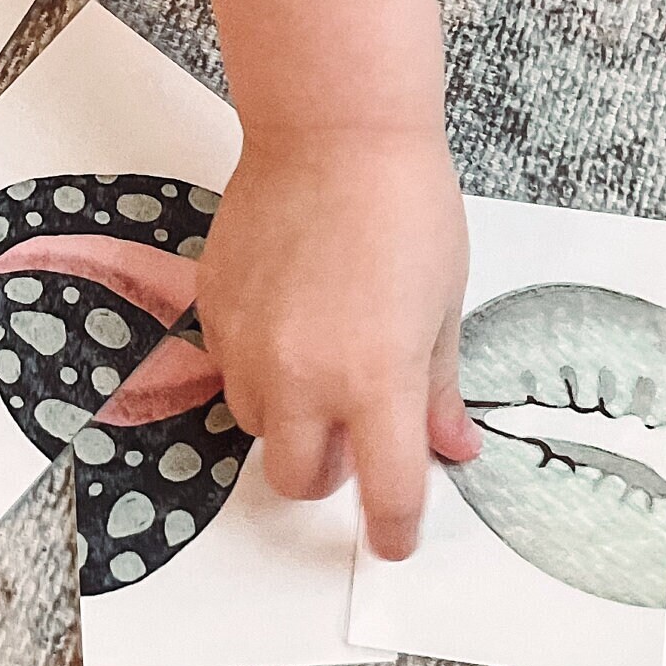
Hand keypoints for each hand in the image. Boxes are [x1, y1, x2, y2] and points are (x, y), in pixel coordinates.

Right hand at [198, 128, 481, 558]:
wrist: (331, 128)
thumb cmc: (404, 205)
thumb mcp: (442, 304)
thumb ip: (437, 388)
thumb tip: (452, 446)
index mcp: (376, 381)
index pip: (386, 495)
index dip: (395, 530)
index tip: (397, 537)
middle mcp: (302, 377)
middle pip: (299, 479)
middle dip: (329, 474)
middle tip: (357, 434)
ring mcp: (248, 345)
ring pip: (255, 427)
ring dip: (288, 419)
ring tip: (320, 360)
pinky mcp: (213, 309)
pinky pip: (229, 369)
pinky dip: (258, 367)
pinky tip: (289, 317)